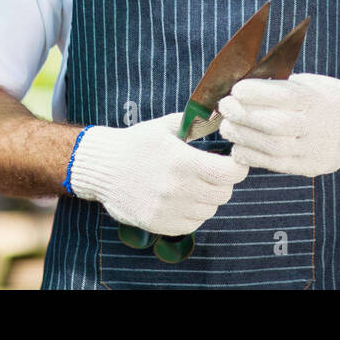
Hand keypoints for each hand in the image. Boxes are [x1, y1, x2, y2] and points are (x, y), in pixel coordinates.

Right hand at [68, 112, 249, 235]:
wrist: (102, 167)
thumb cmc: (136, 143)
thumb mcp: (166, 126)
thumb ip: (197, 123)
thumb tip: (222, 115)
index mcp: (182, 161)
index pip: (229, 173)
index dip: (238, 167)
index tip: (235, 161)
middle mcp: (176, 188)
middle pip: (223, 193)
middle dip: (223, 182)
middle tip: (213, 172)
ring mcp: (166, 209)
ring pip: (209, 210)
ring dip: (208, 199)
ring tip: (195, 184)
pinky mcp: (158, 224)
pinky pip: (192, 224)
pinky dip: (193, 213)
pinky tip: (183, 199)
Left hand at [217, 73, 339, 176]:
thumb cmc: (327, 99)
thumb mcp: (313, 84)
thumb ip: (283, 88)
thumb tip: (243, 89)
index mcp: (318, 99)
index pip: (284, 96)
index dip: (256, 93)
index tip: (236, 89)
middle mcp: (318, 125)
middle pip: (275, 124)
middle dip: (244, 116)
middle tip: (225, 108)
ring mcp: (314, 149)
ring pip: (273, 147)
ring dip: (243, 137)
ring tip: (227, 127)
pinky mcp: (309, 167)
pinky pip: (275, 165)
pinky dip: (252, 157)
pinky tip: (238, 148)